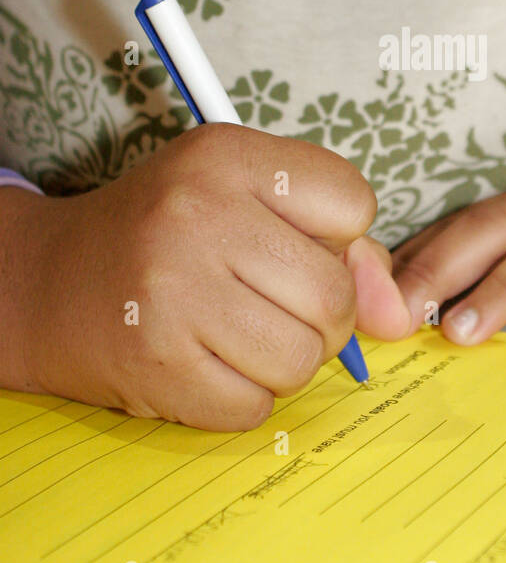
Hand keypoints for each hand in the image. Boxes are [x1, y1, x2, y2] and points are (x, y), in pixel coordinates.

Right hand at [6, 124, 411, 429]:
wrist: (48, 282)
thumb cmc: (166, 235)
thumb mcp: (246, 200)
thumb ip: (341, 245)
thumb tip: (399, 319)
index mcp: (226, 157)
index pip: (354, 203)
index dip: (337, 237)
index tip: (291, 240)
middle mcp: (199, 214)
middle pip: (334, 294)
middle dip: (319, 314)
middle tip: (266, 301)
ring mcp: (175, 292)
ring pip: (303, 359)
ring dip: (283, 360)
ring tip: (235, 333)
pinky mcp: (158, 364)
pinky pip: (256, 406)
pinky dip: (242, 397)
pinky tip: (205, 363)